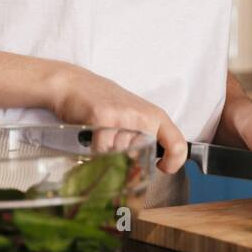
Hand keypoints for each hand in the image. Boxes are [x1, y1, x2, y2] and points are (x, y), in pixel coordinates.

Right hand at [45, 62, 188, 173]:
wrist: (73, 83)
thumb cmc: (104, 101)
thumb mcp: (134, 116)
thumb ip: (146, 136)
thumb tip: (152, 166)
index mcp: (155, 115)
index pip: (177, 145)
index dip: (173, 163)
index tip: (161, 167)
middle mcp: (143, 116)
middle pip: (140, 158)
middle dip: (125, 157)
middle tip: (113, 140)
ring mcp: (123, 117)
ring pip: (120, 157)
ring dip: (108, 152)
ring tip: (101, 133)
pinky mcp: (102, 119)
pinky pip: (101, 150)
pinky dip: (93, 148)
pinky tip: (91, 132)